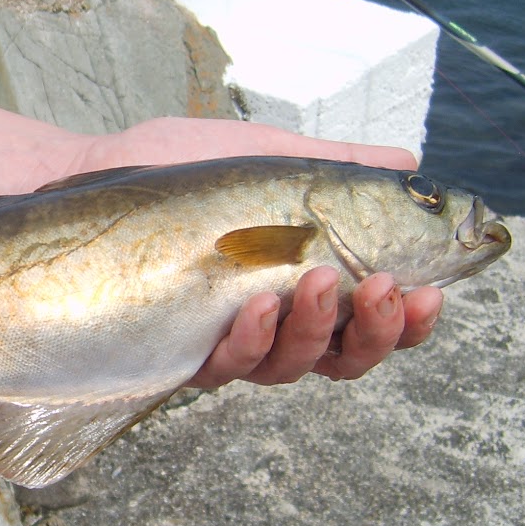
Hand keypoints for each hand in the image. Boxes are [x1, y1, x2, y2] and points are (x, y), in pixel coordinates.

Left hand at [74, 117, 444, 385]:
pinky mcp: (179, 353)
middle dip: (376, 332)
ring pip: (291, 367)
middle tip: (383, 290)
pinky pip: (225, 367)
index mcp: (305, 283)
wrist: (92, 178)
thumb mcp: (269, 157)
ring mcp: (226, 342)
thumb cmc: (179, 174)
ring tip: (322, 282)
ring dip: (315, 331)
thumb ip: (340, 167)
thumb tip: (413, 160)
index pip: (374, 319)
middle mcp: (273, 323)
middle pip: (345, 357)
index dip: (410, 321)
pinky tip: (255, 306)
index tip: (432, 292)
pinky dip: (248, 340)